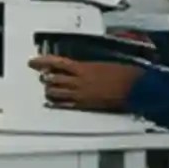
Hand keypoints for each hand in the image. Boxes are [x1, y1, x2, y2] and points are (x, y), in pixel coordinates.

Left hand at [28, 55, 142, 111]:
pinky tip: (52, 102)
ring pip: (56, 93)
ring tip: (48, 88)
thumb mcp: (103, 64)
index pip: (56, 63)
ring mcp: (81, 95)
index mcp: (83, 68)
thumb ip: (87, 66)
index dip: (42, 61)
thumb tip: (77, 67)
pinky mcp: (85, 106)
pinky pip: (65, 105)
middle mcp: (78, 81)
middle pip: (53, 79)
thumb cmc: (124, 73)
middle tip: (42, 75)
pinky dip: (56, 103)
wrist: (136, 89)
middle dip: (45, 76)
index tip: (32, 61)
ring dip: (50, 90)